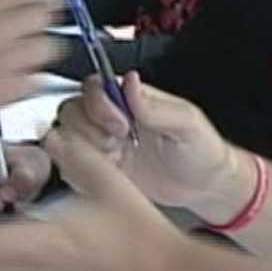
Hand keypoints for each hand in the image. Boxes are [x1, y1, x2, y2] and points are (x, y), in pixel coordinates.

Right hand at [0, 0, 65, 139]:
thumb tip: (5, 11)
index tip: (52, 1)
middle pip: (48, 17)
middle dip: (47, 24)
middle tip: (44, 30)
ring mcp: (8, 59)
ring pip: (51, 48)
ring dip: (44, 53)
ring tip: (29, 59)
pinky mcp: (10, 90)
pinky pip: (40, 80)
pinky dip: (34, 80)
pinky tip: (17, 81)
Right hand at [55, 72, 252, 220]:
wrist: (206, 188)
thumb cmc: (204, 150)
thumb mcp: (187, 124)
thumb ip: (155, 107)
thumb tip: (130, 82)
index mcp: (133, 99)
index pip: (93, 87)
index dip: (99, 105)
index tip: (121, 124)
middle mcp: (113, 118)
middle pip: (71, 110)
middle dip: (89, 129)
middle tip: (117, 143)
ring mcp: (104, 144)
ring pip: (65, 137)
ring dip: (84, 150)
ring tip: (115, 159)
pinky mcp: (100, 170)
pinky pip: (70, 165)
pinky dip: (80, 170)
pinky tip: (109, 173)